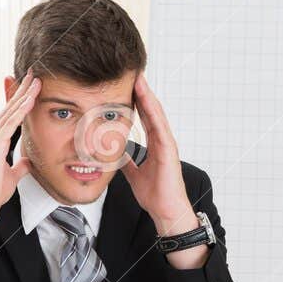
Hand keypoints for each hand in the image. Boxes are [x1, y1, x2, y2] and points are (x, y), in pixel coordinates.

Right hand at [0, 74, 39, 264]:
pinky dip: (21, 110)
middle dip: (22, 89)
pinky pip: (11, 123)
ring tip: (36, 79)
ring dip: (24, 94)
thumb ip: (19, 166)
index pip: (10, 114)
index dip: (20, 99)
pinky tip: (30, 99)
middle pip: (10, 107)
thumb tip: (28, 161)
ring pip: (10, 111)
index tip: (31, 85)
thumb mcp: (12, 175)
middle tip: (34, 73)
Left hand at [123, 74, 204, 266]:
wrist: (166, 210)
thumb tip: (114, 153)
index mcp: (154, 143)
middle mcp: (162, 139)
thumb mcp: (133, 173)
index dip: (135, 98)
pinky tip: (147, 100)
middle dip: (141, 90)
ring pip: (156, 114)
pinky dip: (154, 112)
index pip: (143, 115)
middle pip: (150, 109)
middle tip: (132, 71)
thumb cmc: (155, 193)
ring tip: (139, 78)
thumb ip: (126, 160)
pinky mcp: (168, 150)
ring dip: (147, 95)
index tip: (126, 83)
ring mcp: (167, 143)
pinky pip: (160, 127)